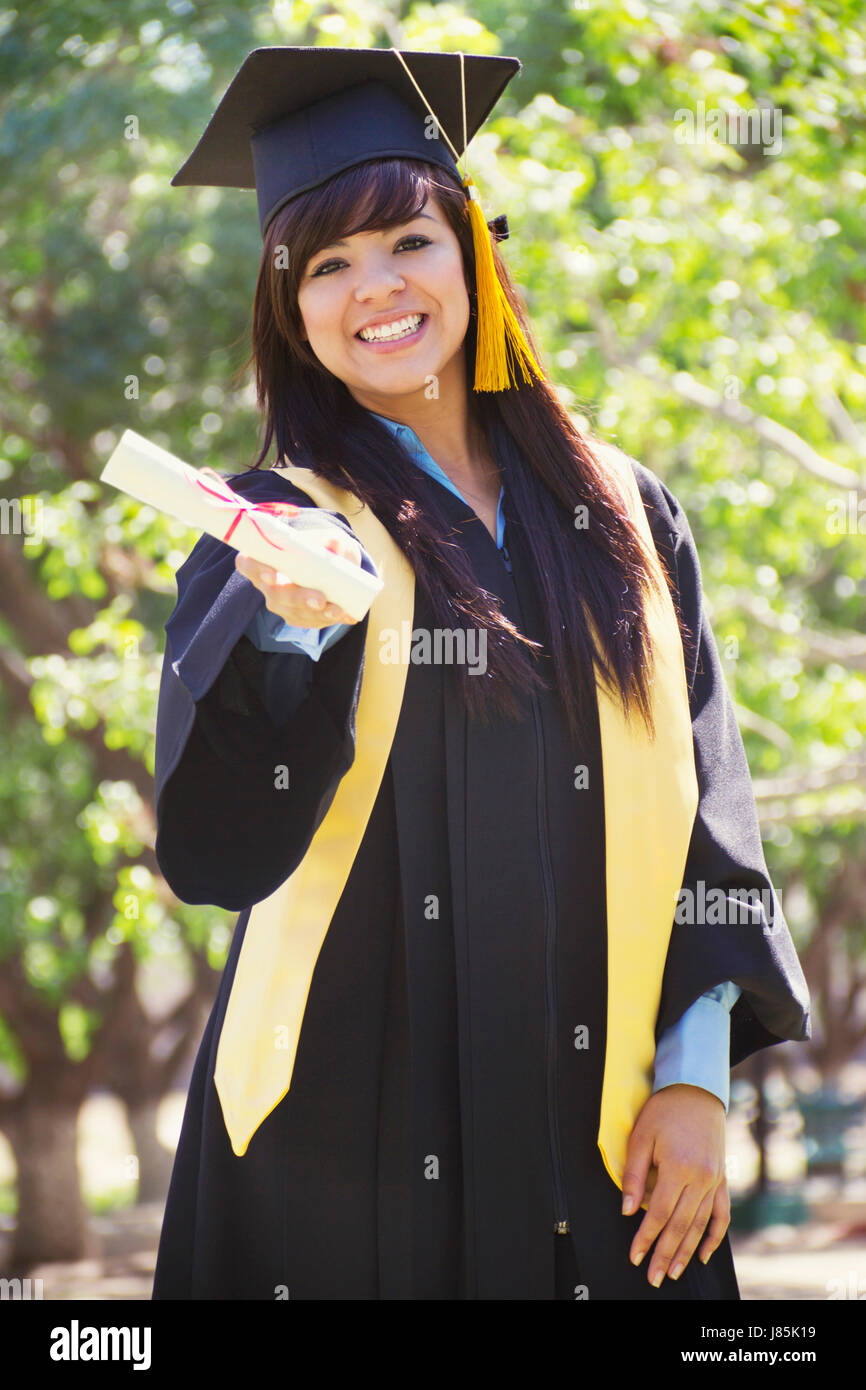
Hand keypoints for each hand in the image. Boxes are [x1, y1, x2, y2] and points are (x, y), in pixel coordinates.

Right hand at [234, 503, 362, 627]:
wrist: (335, 565)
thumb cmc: (322, 546)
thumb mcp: (328, 538)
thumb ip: (330, 540)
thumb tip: (332, 546)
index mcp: (264, 556)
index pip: (247, 563)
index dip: (256, 570)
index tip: (272, 575)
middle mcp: (267, 583)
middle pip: (275, 594)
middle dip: (298, 598)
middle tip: (320, 600)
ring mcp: (280, 602)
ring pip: (293, 612)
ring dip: (317, 614)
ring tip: (339, 610)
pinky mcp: (296, 616)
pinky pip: (309, 621)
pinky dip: (329, 619)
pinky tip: (346, 616)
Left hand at [621, 1083, 729, 1286]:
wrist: (696, 1092)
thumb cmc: (664, 1111)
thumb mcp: (641, 1136)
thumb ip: (634, 1175)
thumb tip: (628, 1210)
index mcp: (679, 1168)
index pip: (660, 1213)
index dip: (646, 1237)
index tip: (635, 1256)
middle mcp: (701, 1178)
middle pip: (681, 1225)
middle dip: (665, 1254)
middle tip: (654, 1277)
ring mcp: (715, 1180)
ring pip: (701, 1225)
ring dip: (686, 1251)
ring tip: (674, 1272)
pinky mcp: (722, 1179)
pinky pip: (721, 1214)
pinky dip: (714, 1236)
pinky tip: (703, 1254)